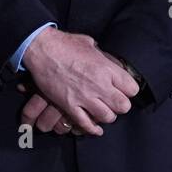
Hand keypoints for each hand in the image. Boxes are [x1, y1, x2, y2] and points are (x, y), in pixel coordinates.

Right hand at [21, 28, 138, 135]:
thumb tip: (104, 58)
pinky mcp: (69, 105)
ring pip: (107, 117)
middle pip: (123, 106)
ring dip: (106, 115)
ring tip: (101, 110)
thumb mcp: (88, 43)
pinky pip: (86, 124)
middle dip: (119, 104)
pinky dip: (92, 128)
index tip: (122, 89)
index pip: (132, 89)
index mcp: (106, 69)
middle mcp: (99, 85)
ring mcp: (84, 97)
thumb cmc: (63, 43)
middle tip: (112, 100)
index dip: (127, 90)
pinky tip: (95, 128)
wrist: (39, 48)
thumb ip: (100, 55)